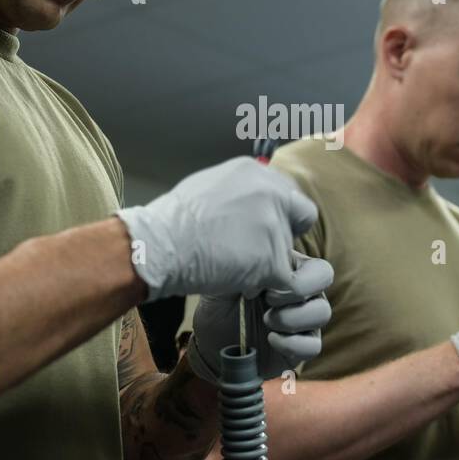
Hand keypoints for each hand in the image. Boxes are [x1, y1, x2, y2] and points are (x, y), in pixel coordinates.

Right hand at [115, 157, 316, 300]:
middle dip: (281, 237)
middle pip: (299, 220)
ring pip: (288, 254)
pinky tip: (242, 286)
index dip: (280, 215)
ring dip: (266, 266)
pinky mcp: (272, 259)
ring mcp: (273, 226)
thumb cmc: (172, 222)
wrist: (159, 246)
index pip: (289, 194)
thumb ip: (239, 190)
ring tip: (233, 269)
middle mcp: (270, 193)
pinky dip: (268, 288)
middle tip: (255, 252)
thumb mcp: (208, 185)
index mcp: (254, 171)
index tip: (262, 230)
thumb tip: (249, 199)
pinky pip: (286, 281)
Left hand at [187, 252, 332, 383]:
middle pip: (325, 282)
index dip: (298, 277)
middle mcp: (302, 294)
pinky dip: (290, 344)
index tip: (263, 287)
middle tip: (267, 300)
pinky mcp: (299, 349)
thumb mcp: (227, 277)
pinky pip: (313, 346)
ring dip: (291, 318)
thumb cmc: (219, 303)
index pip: (318, 267)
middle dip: (296, 292)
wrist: (208, 341)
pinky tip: (270, 340)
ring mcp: (303, 322)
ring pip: (322, 313)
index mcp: (289, 271)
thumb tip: (268, 254)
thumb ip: (248, 261)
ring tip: (266, 321)